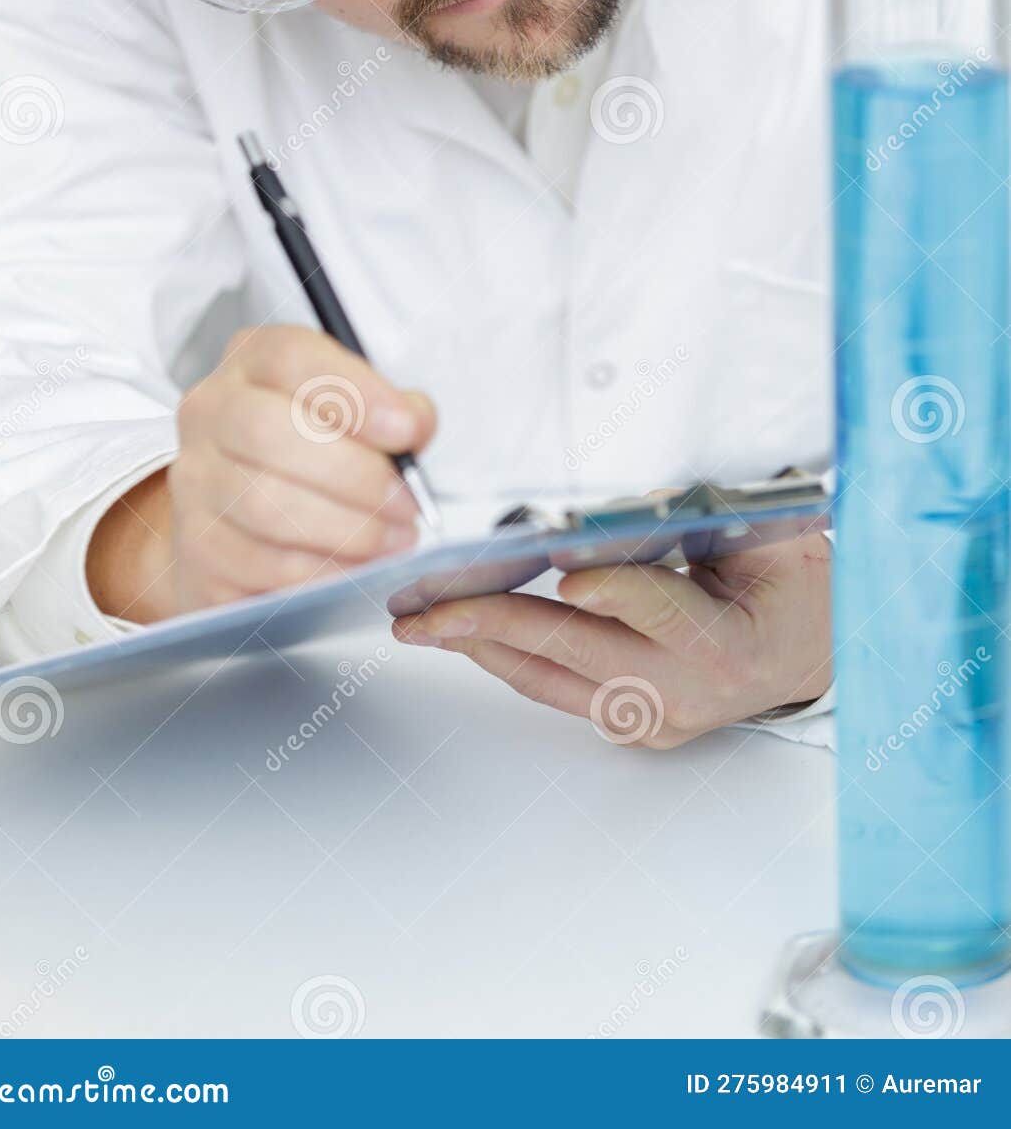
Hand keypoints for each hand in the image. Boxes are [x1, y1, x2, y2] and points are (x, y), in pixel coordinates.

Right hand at [90, 326, 434, 619]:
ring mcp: (193, 483)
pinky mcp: (197, 551)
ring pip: (265, 505)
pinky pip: (261, 565)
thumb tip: (415, 423)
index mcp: (250, 363)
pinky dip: (322, 571)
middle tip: (406, 502)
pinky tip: (357, 568)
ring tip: (394, 539)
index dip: (355, 392)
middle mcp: (209, 414)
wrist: (239, 521)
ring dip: (346, 529)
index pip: (290, 358)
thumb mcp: (353, 413)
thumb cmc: (309, 454)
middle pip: (269, 432)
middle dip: (354, 474)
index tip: (407, 430)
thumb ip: (393, 410)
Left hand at [393, 526, 830, 746]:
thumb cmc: (791, 586)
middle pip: (579, 649)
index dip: (613, 591)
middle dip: (494, 622)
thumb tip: (625, 503)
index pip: (660, 609)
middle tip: (429, 606)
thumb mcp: (769, 539)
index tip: (564, 571)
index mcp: (727, 642)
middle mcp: (686, 691)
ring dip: (481, 646)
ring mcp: (655, 717)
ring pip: (552, 678)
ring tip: (421, 621)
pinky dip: (508, 658)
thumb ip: (702, 521)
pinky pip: (556, 690)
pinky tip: (464, 634)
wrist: (810, 650)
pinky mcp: (632, 726)